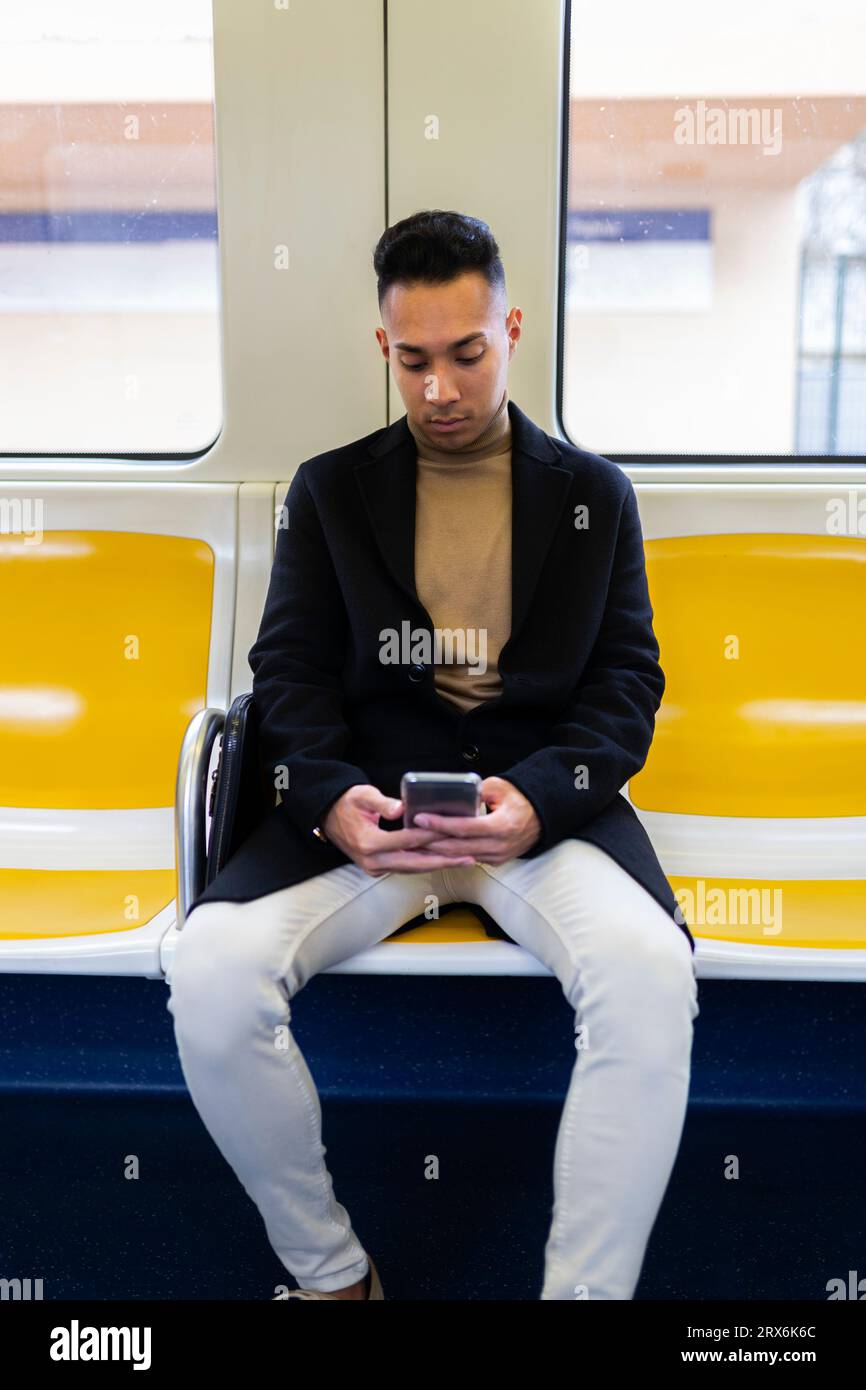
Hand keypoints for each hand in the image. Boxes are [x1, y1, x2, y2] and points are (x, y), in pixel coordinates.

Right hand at [322, 784, 477, 877]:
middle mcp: (372, 861)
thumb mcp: (362, 795)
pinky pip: (405, 868)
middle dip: (443, 860)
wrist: (327, 816)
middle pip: (415, 863)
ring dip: (437, 865)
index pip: (408, 840)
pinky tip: (442, 859)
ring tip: (462, 860)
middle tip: (468, 858)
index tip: (452, 834)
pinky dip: (424, 864)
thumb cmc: (347, 803)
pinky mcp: (377, 869)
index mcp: (369, 843)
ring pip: (411, 869)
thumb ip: (382, 802)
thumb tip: (401, 808)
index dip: (432, 837)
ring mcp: (374, 868)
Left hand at [412, 776, 540, 864]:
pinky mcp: (495, 862)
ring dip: (436, 850)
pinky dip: (449, 853)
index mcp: (503, 826)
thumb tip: (453, 795)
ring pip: (460, 856)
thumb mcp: (500, 787)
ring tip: (414, 841)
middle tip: (408, 832)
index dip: (440, 823)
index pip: (465, 827)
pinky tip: (431, 848)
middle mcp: (500, 846)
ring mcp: (498, 857)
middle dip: (430, 840)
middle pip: (458, 847)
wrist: (541, 818)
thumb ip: (477, 791)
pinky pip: (467, 859)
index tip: (420, 817)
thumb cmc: (519, 799)